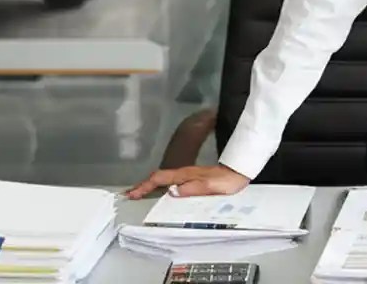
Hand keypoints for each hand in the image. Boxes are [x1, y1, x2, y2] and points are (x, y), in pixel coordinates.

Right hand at [123, 164, 250, 199]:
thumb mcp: (210, 187)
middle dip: (142, 185)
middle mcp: (183, 174)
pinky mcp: (191, 178)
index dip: (145, 186)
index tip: (132, 193)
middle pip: (158, 178)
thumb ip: (192, 189)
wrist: (238, 172)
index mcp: (185, 175)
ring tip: (138, 194)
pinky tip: (160, 192)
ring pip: (163, 179)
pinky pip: (170, 182)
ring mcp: (187, 175)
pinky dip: (160, 186)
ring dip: (149, 185)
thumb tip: (172, 192)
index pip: (160, 179)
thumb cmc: (226, 181)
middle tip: (129, 194)